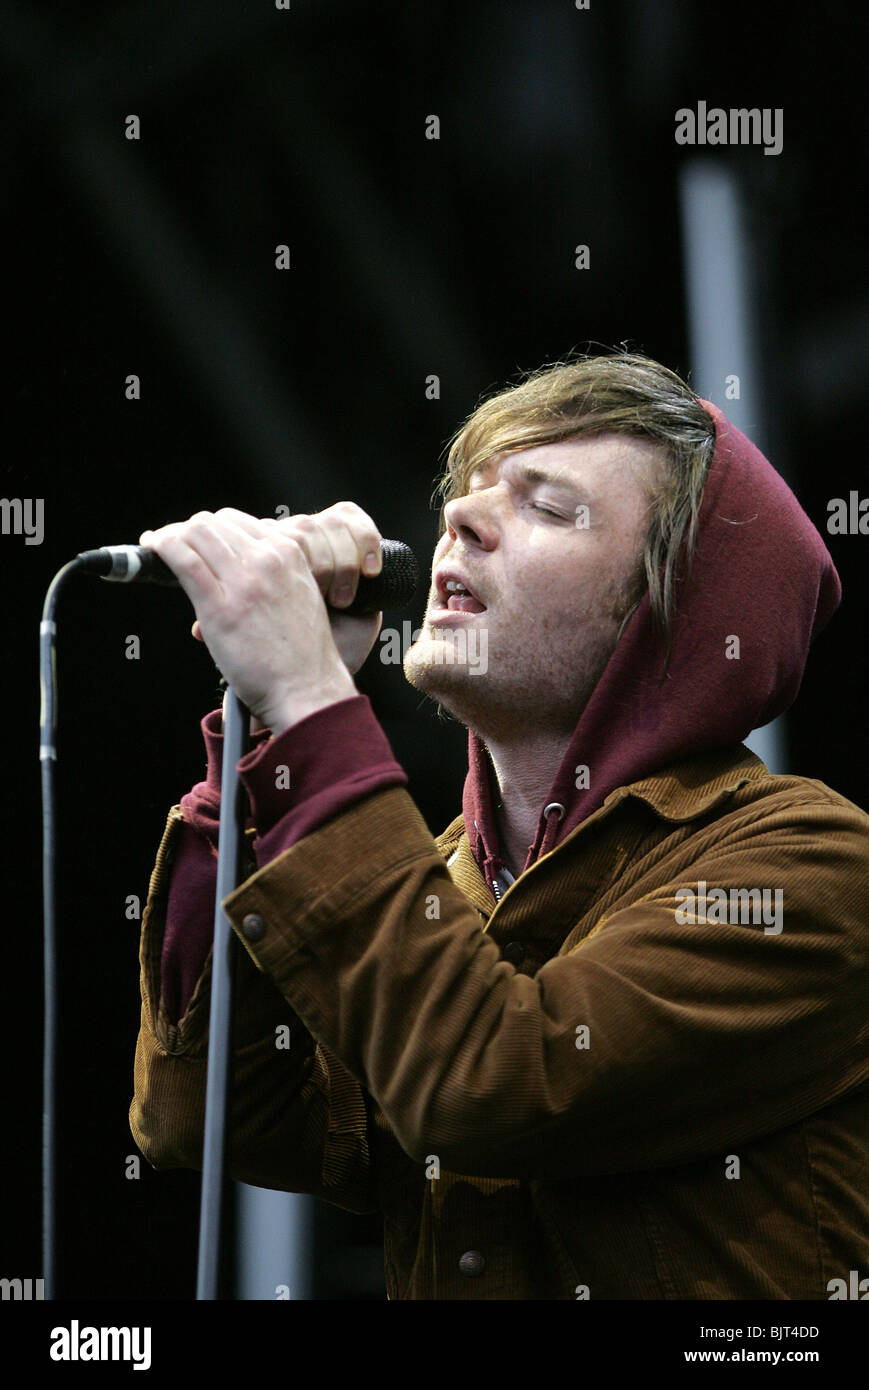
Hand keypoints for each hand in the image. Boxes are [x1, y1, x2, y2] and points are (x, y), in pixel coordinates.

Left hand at [138, 506, 378, 734]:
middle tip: (172, 545)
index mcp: (290, 554)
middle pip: (214, 522)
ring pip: (196, 533)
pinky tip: (153, 549)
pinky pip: (182, 559)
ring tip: (159, 546)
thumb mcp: (302, 598)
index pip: (239, 521)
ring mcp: (244, 581)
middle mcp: (268, 559)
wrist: (308, 690)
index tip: (198, 541)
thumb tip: (233, 570)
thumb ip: (274, 576)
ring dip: (171, 535)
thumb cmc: (304, 657)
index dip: (212, 528)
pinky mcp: (220, 606)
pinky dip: (162, 547)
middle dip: (188, 530)